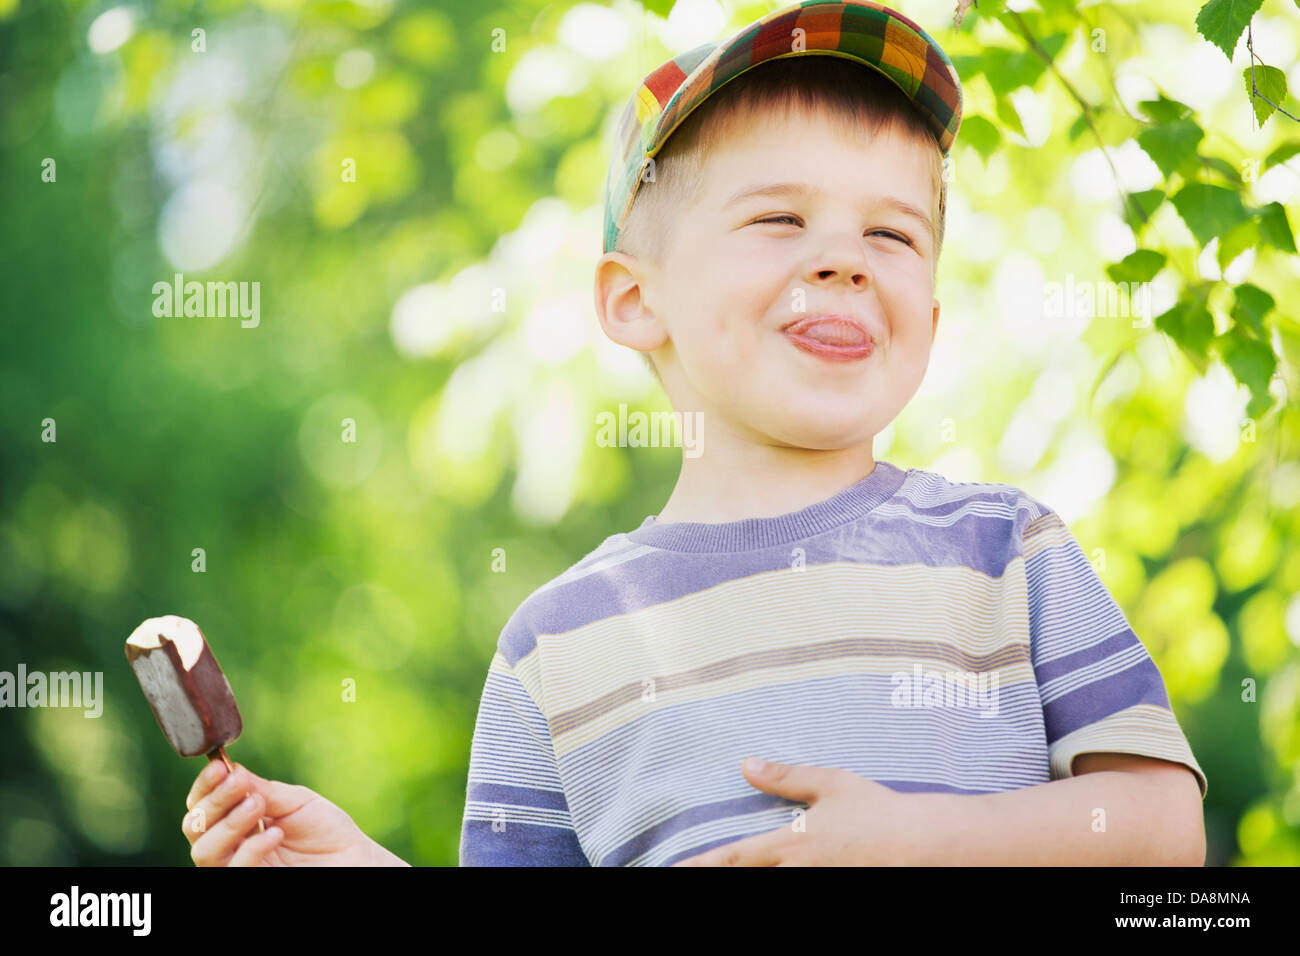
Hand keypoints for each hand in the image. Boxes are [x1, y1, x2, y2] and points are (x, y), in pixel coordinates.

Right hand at [183, 759, 404, 865]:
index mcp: (236, 821)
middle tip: (239, 784)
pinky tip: (274, 833)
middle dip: (215, 801)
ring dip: (229, 824)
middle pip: (194, 827)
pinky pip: (234, 870)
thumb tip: (228, 768)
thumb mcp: (294, 801)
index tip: (220, 767)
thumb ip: (261, 789)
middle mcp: (231, 846)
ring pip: (204, 852)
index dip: (205, 786)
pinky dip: (250, 849)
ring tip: (258, 805)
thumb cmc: (326, 829)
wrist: (354, 859)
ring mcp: (239, 867)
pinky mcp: (251, 880)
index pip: (201, 805)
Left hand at [671, 757, 914, 865]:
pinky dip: (779, 876)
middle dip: (719, 874)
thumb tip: (747, 765)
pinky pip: (799, 886)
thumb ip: (786, 777)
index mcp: (791, 844)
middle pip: (746, 879)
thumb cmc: (877, 810)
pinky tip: (772, 870)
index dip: (700, 865)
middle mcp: (798, 872)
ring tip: (726, 867)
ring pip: (770, 885)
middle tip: (684, 872)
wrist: (921, 843)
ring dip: (749, 876)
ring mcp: (817, 883)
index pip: (733, 858)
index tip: (674, 869)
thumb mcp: (829, 784)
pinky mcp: (833, 885)